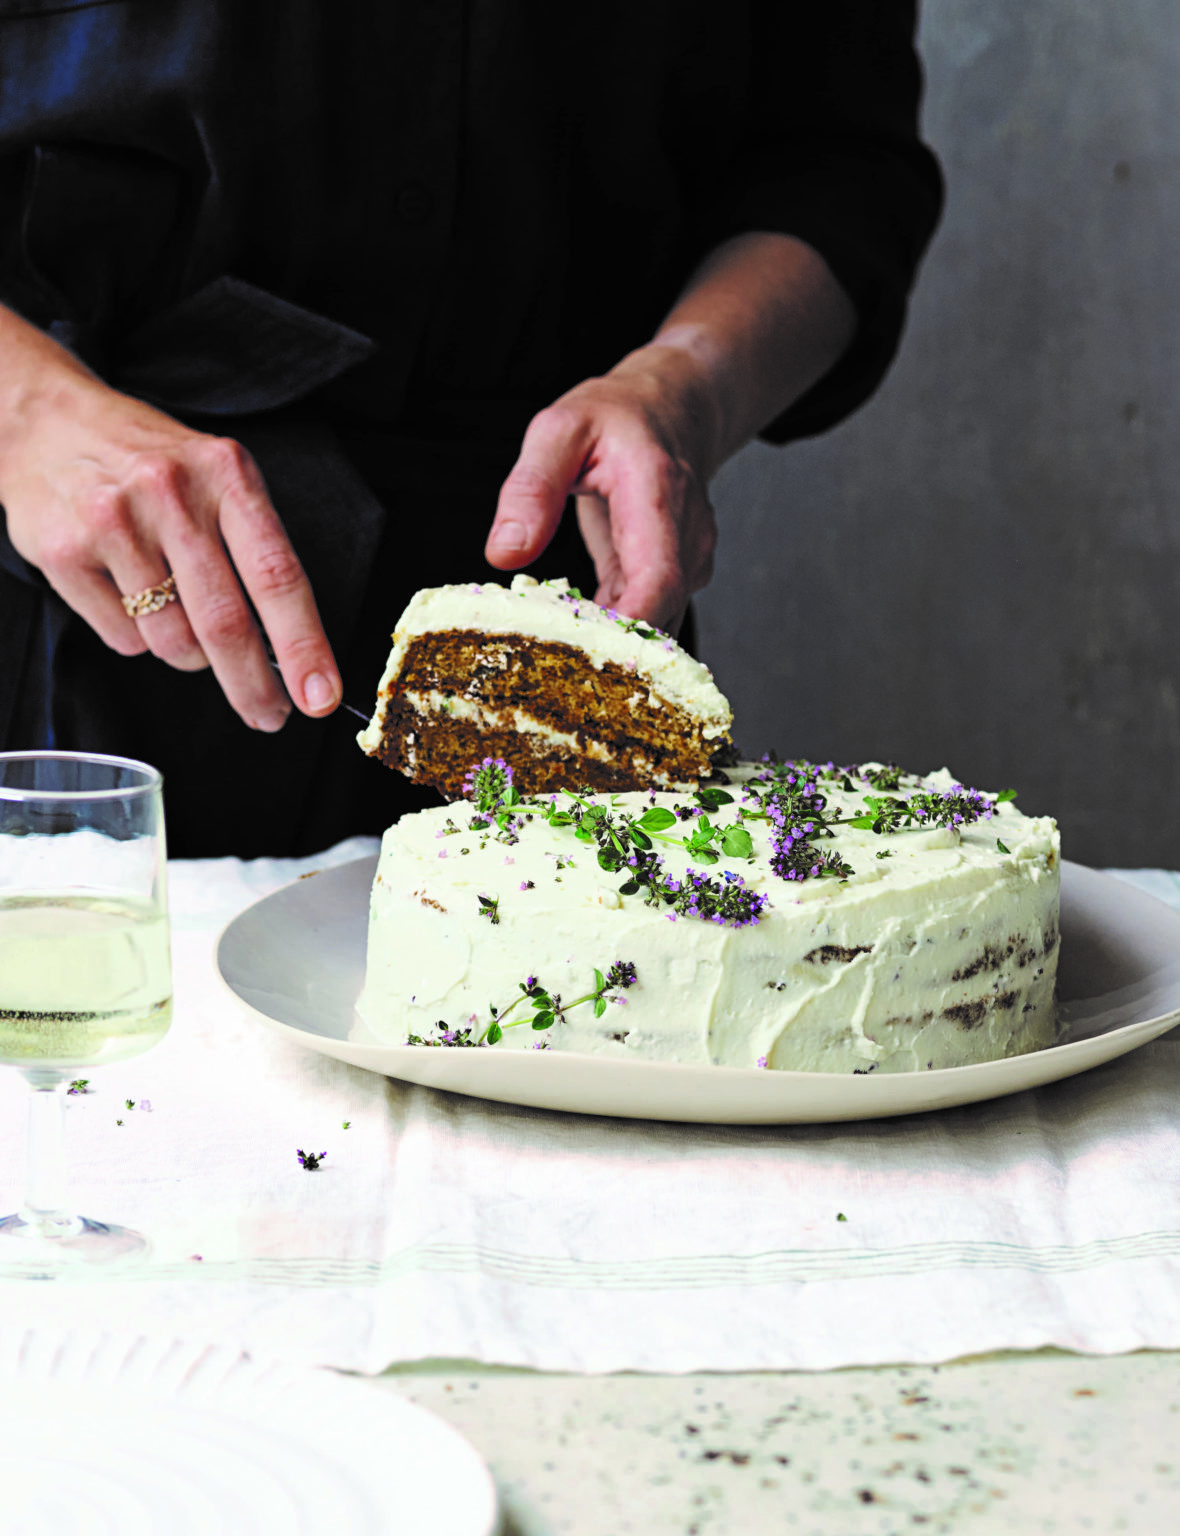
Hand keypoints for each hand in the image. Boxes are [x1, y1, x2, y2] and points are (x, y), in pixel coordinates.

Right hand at [0, 334, 339, 731]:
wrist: (49, 422)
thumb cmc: (149, 461)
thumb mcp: (216, 477)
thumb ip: (251, 549)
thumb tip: (288, 649)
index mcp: (226, 475)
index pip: (277, 575)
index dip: (304, 645)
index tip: (321, 696)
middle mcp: (171, 494)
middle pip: (225, 622)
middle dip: (253, 685)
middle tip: (270, 715)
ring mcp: (113, 521)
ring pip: (172, 641)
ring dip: (187, 654)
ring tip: (175, 613)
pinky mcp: (65, 551)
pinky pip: (122, 638)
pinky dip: (137, 638)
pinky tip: (126, 593)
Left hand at [484, 344, 719, 634]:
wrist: (669, 410)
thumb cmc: (614, 417)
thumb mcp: (557, 431)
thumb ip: (531, 488)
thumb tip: (505, 553)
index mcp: (656, 497)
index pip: (656, 581)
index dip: (625, 630)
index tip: (579, 656)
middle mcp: (685, 538)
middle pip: (660, 619)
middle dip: (609, 653)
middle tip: (548, 671)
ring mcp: (686, 562)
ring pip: (657, 629)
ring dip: (609, 648)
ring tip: (554, 658)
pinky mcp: (674, 580)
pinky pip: (647, 620)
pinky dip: (612, 636)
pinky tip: (572, 638)